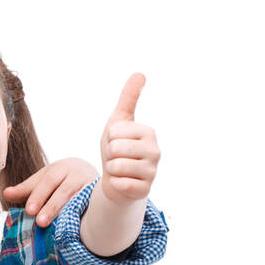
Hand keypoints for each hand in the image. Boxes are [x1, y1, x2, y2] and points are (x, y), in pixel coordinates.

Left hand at [2, 157, 98, 226]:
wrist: (91, 173)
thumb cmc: (61, 180)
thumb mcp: (44, 180)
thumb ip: (26, 189)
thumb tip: (6, 193)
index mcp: (58, 169)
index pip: (46, 181)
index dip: (38, 195)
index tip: (29, 210)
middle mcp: (75, 173)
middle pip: (63, 190)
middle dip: (51, 206)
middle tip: (40, 221)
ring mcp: (90, 184)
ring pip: (78, 198)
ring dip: (66, 213)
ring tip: (56, 226)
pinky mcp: (100, 195)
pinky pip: (92, 204)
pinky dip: (84, 214)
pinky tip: (77, 226)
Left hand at [100, 74, 159, 204]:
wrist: (116, 180)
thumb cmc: (117, 148)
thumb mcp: (119, 121)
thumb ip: (128, 98)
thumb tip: (140, 73)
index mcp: (148, 132)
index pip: (115, 131)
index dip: (108, 138)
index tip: (116, 142)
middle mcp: (155, 151)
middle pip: (115, 148)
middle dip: (109, 155)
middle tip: (116, 158)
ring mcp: (152, 172)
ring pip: (116, 167)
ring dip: (111, 169)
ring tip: (119, 169)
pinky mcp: (145, 190)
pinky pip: (120, 184)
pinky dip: (115, 184)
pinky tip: (122, 182)